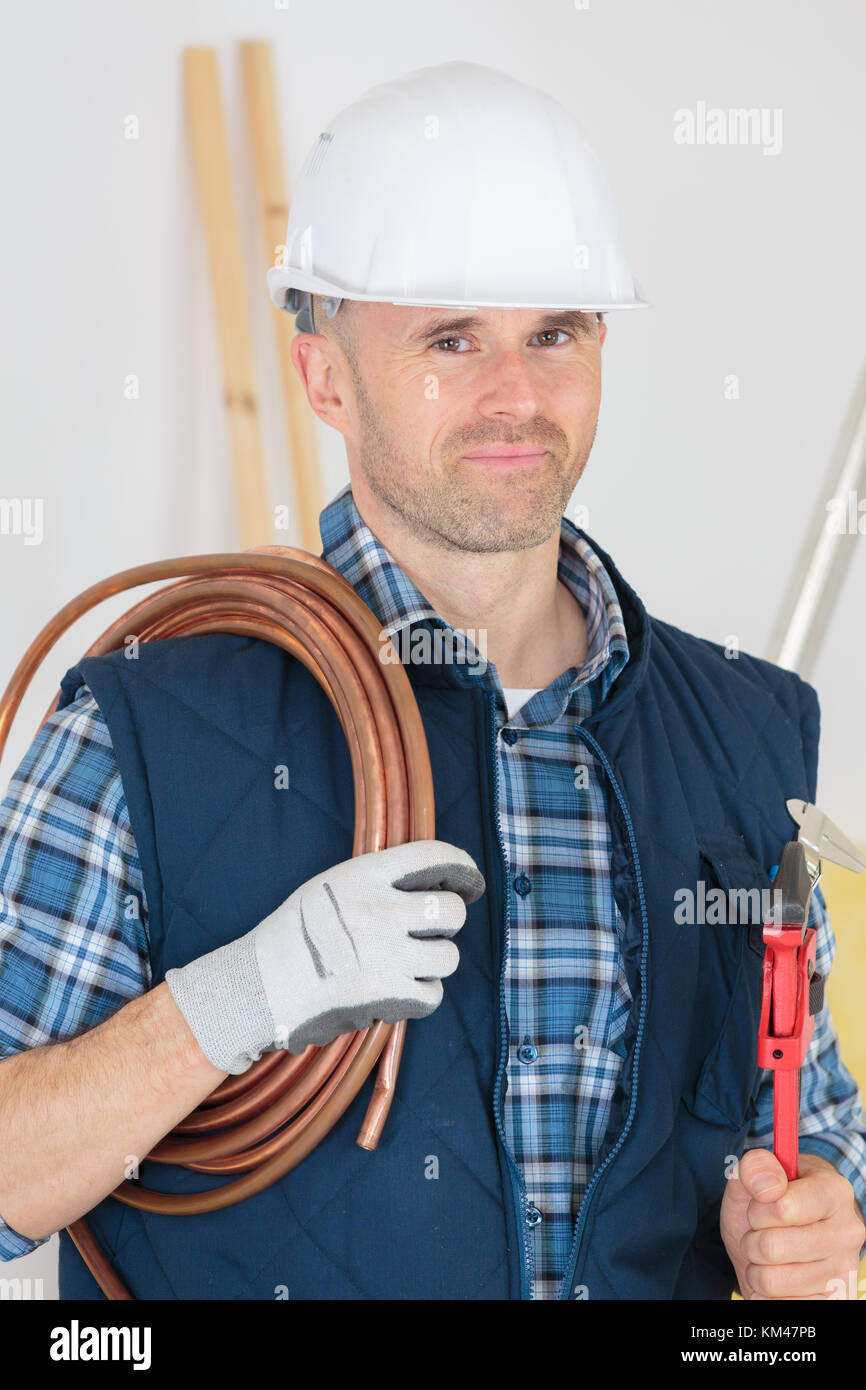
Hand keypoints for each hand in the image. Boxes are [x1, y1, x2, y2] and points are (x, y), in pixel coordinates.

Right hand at [166, 838, 485, 1073]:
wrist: (258, 986)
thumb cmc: (294, 935)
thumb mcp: (329, 887)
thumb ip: (377, 881)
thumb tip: (431, 883)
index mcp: (364, 875)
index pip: (433, 856)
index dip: (462, 866)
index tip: (469, 880)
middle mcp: (380, 910)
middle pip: (451, 911)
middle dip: (447, 922)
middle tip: (428, 931)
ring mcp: (385, 954)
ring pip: (448, 957)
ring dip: (434, 962)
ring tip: (408, 964)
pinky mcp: (385, 994)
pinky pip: (432, 994)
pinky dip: (421, 995)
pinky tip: (398, 989)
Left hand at [721, 1147, 865, 1299]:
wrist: (779, 1237)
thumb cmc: (767, 1203)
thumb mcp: (754, 1177)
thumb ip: (755, 1167)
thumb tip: (766, 1187)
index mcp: (833, 1191)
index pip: (781, 1207)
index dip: (758, 1209)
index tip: (760, 1204)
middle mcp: (847, 1231)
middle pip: (772, 1246)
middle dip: (752, 1240)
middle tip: (760, 1233)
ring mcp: (844, 1269)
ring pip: (773, 1280)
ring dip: (757, 1269)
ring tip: (768, 1256)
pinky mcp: (836, 1301)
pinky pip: (783, 1305)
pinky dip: (766, 1294)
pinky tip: (777, 1277)